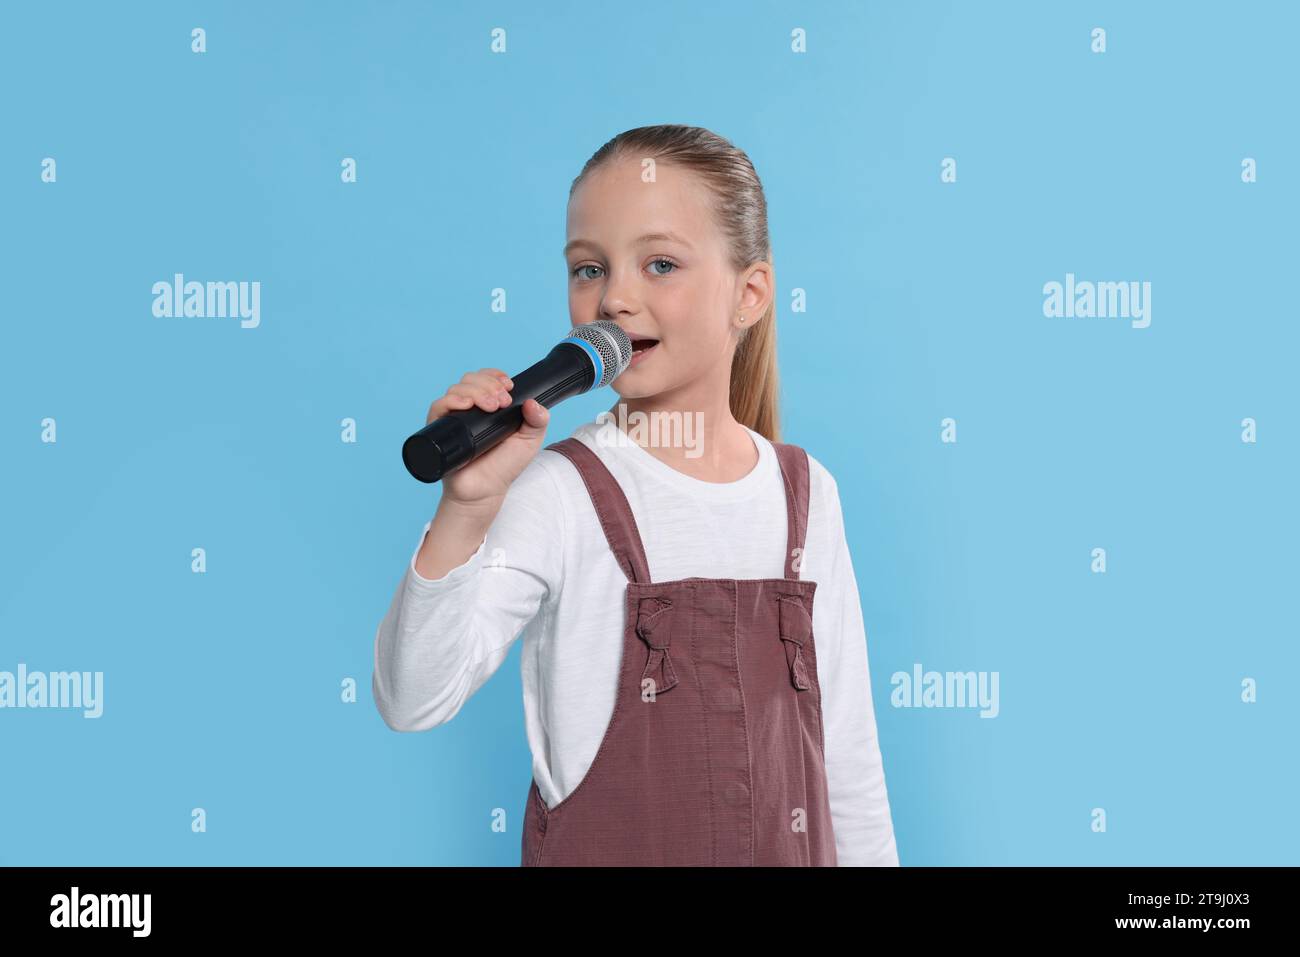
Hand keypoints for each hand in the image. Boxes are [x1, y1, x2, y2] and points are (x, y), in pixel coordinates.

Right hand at [425, 368, 550, 505]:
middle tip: (503, 401)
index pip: (486, 378)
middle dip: (489, 384)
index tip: (508, 385)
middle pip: (471, 379)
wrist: (486, 491)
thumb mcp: (530, 441)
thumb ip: (538, 421)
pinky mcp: (440, 429)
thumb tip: (533, 403)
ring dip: (475, 390)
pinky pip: (438, 406)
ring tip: (491, 406)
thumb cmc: (505, 466)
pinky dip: (452, 400)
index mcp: (489, 406)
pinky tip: (466, 405)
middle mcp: (469, 408)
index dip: (495, 376)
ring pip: (457, 388)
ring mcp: (454, 417)